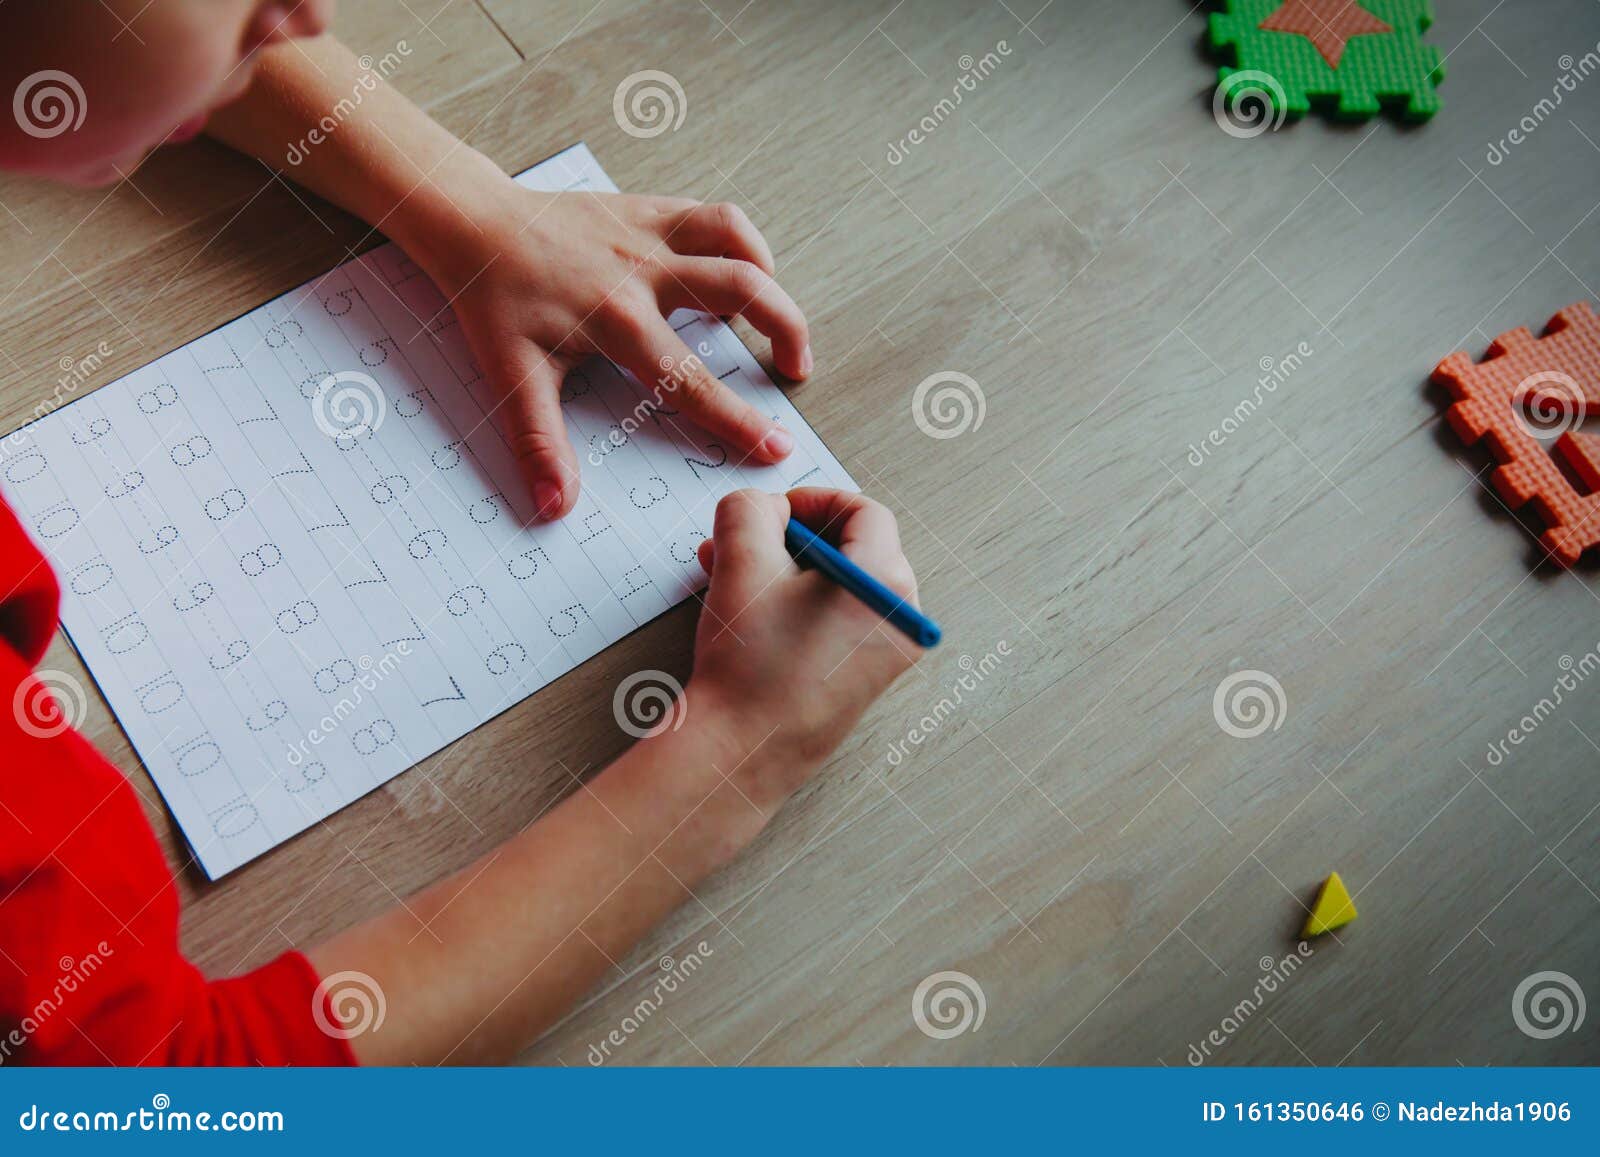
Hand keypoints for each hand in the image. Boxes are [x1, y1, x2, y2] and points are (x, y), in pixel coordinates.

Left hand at [408, 176, 811, 518]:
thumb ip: (539, 444)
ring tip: (770, 318)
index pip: (694, 381)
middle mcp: (643, 271)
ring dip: (768, 279)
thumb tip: (555, 506)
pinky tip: (734, 271)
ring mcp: (648, 232)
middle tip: (794, 370)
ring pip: (737, 240)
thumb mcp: (512, 377)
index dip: (740, 420)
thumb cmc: (493, 301)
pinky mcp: (646, 207)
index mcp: (617, 321)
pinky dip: (739, 243)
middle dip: (786, 330)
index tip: (778, 447)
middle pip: (743, 289)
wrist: (471, 224)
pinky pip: (713, 216)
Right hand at [688, 488, 921, 807]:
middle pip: (853, 547)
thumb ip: (750, 509)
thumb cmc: (751, 664)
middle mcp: (902, 616)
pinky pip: (840, 620)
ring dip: (785, 570)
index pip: (862, 510)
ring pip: (840, 584)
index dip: (812, 500)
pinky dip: (799, 605)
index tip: (773, 512)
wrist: (744, 751)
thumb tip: (765, 507)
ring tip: (730, 576)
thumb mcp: (741, 561)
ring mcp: (888, 652)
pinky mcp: (867, 678)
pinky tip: (750, 612)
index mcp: (887, 581)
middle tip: (745, 544)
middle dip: (790, 538)